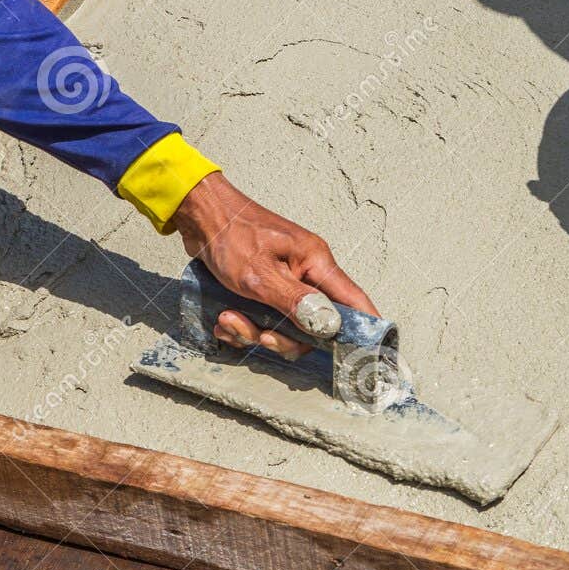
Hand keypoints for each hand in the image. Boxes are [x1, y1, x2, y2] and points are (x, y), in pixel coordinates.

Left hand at [170, 172, 376, 359]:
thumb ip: (295, 301)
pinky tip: (224, 319)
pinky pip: (264, 319)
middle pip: (313, 324)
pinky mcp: (265, 288)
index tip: (369, 354)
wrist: (199, 215)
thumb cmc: (231, 235)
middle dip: (283, 336)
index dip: (365, 327)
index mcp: (315, 263)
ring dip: (254, 331)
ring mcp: (286, 282)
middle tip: (259, 335)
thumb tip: (327, 326)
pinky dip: (243, 325)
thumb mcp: (259, 275)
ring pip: (284, 326)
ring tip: (227, 319)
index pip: (353, 299)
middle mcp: (306, 273)